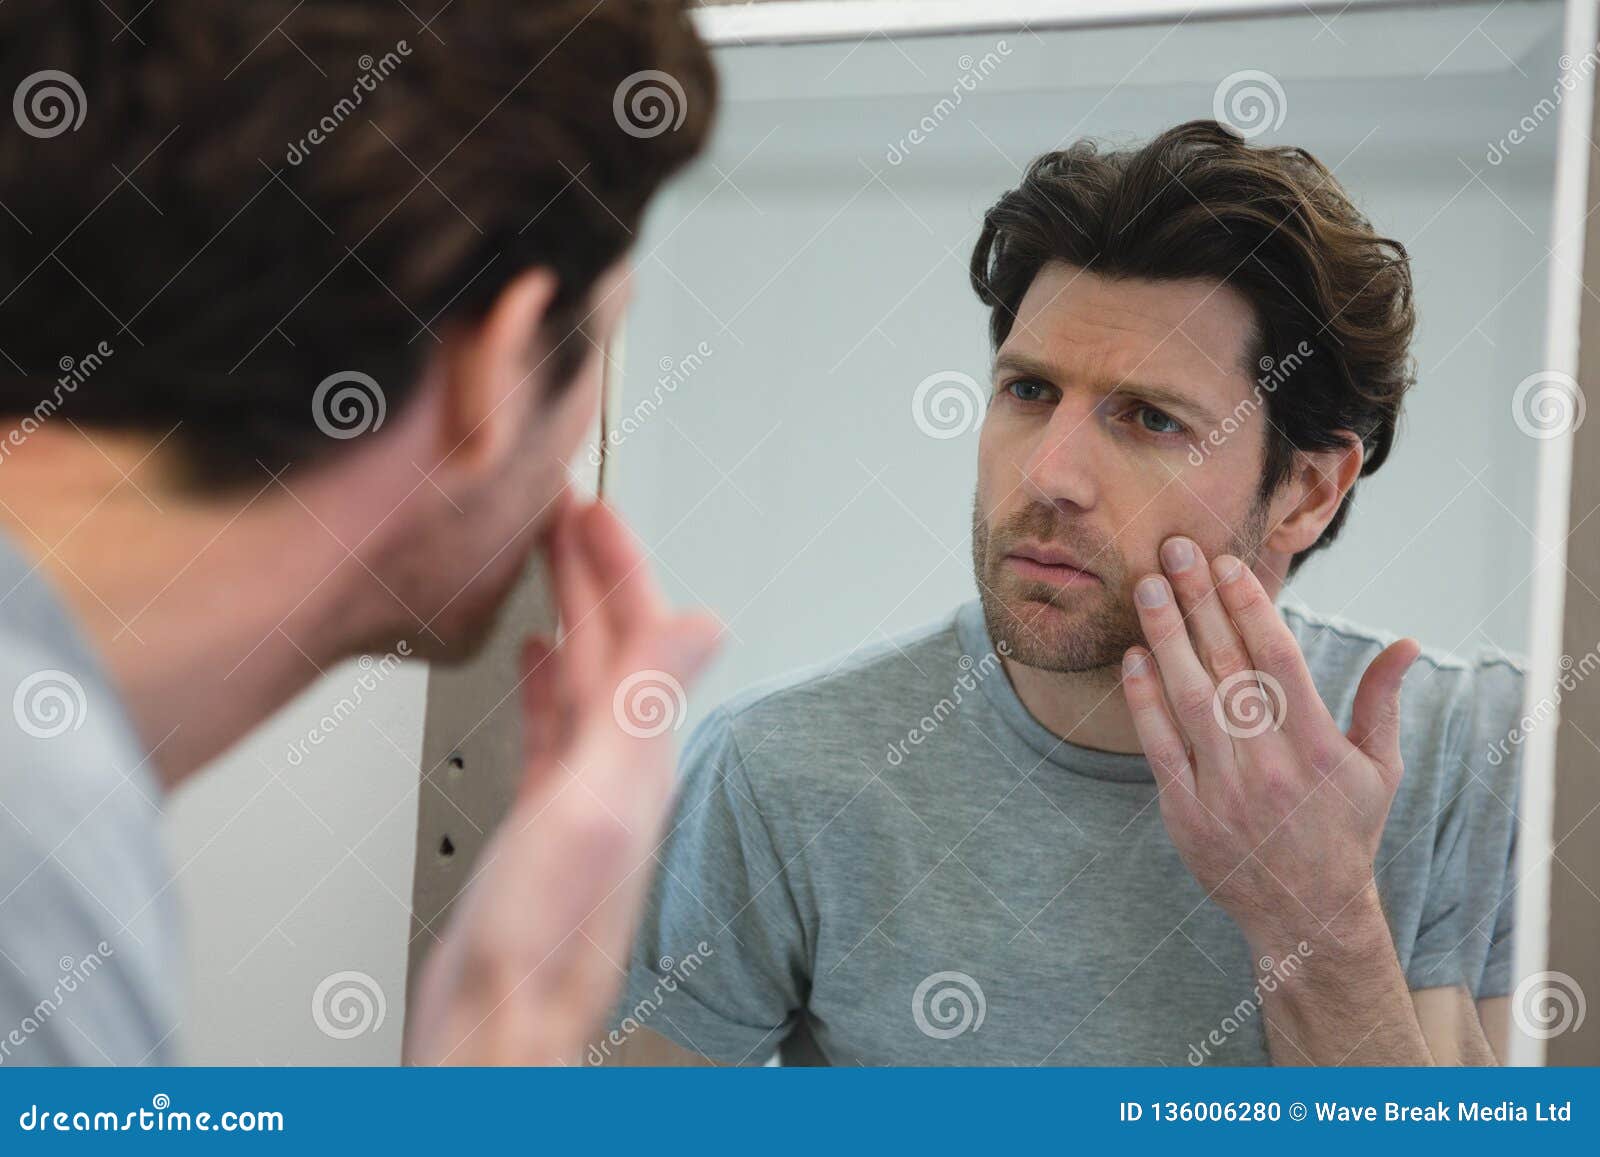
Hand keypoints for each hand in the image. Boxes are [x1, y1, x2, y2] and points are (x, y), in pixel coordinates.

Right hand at [405, 498, 719, 1064]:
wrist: (496, 1023)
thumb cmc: (540, 936)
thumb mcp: (595, 803)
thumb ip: (643, 711)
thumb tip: (705, 621)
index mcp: (636, 758)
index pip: (642, 633)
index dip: (620, 563)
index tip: (593, 506)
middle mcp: (619, 770)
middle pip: (613, 646)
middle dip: (594, 571)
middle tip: (567, 509)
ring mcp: (582, 793)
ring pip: (583, 677)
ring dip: (570, 614)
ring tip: (550, 561)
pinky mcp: (545, 819)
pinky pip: (554, 726)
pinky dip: (546, 682)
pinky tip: (534, 661)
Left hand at [1119, 536, 1418, 955]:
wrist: (1305, 914)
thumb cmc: (1343, 832)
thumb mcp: (1379, 770)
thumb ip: (1382, 702)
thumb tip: (1406, 644)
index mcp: (1318, 747)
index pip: (1279, 660)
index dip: (1251, 607)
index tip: (1227, 564)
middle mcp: (1270, 764)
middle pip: (1228, 667)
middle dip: (1200, 602)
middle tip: (1174, 550)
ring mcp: (1224, 789)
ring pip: (1189, 698)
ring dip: (1165, 638)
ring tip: (1147, 587)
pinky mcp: (1186, 811)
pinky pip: (1158, 745)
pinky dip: (1144, 700)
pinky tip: (1133, 657)